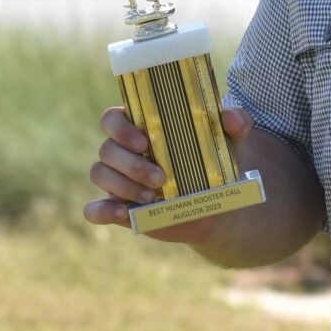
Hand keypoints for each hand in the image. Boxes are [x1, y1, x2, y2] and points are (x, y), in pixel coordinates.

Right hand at [83, 105, 254, 242]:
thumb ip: (237, 123)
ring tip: (155, 197)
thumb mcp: (231, 142)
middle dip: (130, 164)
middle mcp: (123, 152)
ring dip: (123, 186)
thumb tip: (230, 116)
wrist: (218, 205)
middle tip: (160, 178)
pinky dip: (103, 211)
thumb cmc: (218, 163)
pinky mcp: (118, 207)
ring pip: (99, 174)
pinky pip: (93, 209)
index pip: (112, 118)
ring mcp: (117, 180)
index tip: (145, 142)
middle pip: (106, 149)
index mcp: (141, 128)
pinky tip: (125, 214)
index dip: (121, 128)